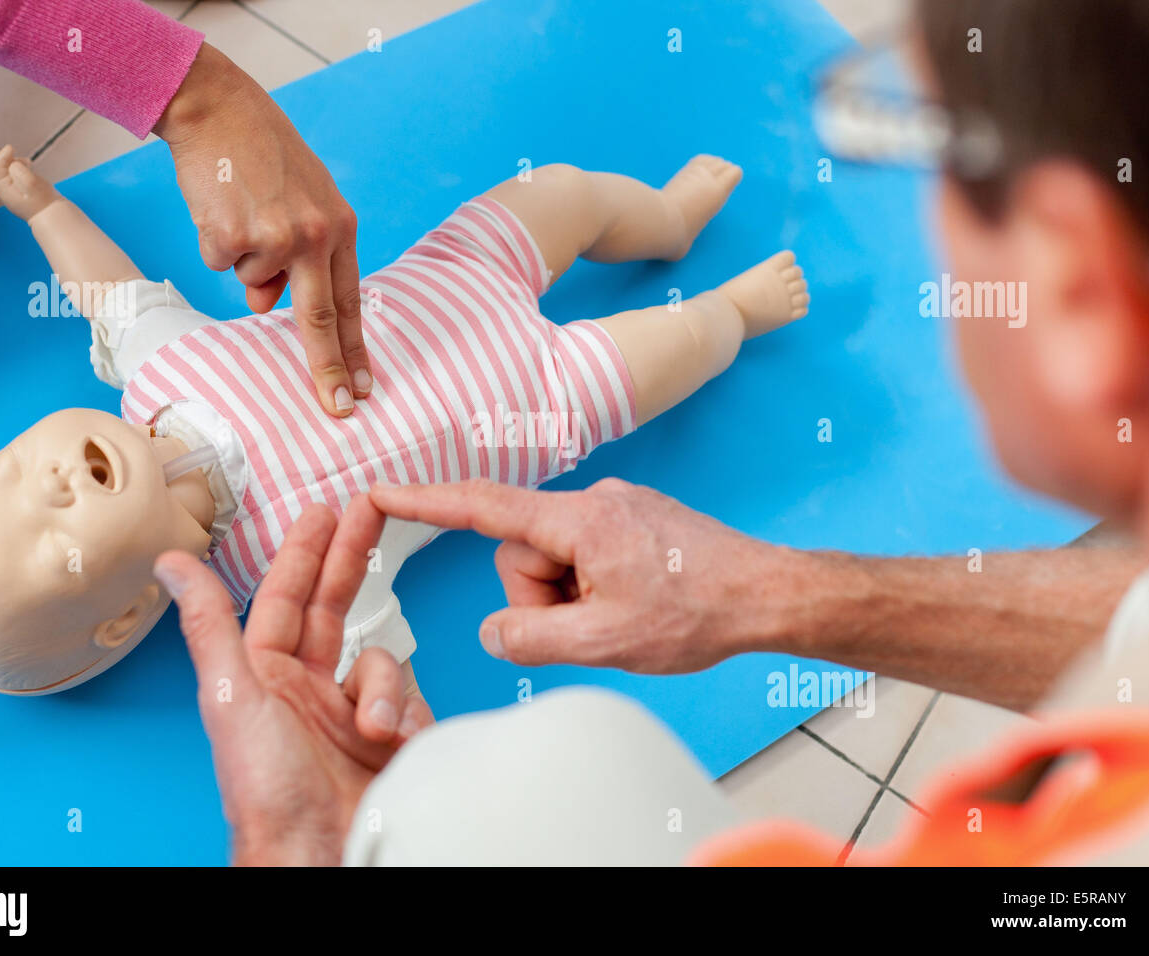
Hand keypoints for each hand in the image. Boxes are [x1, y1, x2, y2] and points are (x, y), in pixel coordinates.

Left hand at [0, 144, 60, 221]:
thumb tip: (14, 164)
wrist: (54, 216)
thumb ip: (20, 171)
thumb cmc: (44, 201)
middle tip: (28, 162)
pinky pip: (16, 177)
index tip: (11, 147)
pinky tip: (31, 172)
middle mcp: (5, 191)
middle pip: (2, 169)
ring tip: (30, 166)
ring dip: (19, 165)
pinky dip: (22, 171)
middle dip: (13, 161)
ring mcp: (13, 193)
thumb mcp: (32, 183)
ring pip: (9, 172)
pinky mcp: (21, 192)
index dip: (2, 155)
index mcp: (4, 189)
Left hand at [153, 496, 432, 865]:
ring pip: (382, 661)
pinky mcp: (390, 738)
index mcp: (266, 676)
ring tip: (372, 727)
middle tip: (374, 507)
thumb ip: (209, 623)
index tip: (325, 510)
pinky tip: (392, 741)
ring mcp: (351, 714)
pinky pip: (410, 700)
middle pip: (336, 607)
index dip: (306, 550)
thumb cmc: (268, 790)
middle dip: (354, 557)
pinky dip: (405, 715)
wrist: (321, 854)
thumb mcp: (233, 694)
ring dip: (382, 687)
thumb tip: (171, 565)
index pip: (288, 596)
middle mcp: (309, 690)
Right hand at [155, 43, 370, 417]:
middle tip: (339, 407)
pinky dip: (214, 241)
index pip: (350, 302)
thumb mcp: (305, 199)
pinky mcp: (231, 234)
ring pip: (252, 286)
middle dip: (328, 369)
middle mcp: (313, 235)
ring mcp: (273, 236)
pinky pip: (219, 264)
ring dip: (242, 258)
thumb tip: (267, 304)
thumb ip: (302, 256)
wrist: (216, 106)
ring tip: (242, 209)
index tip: (364, 388)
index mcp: (340, 228)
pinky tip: (220, 205)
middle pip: (320, 318)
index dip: (355, 349)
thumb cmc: (262, 154)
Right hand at [370, 478, 839, 673]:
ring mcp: (614, 509)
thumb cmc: (696, 613)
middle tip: (594, 627)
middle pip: (522, 553)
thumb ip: (531, 638)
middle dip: (543, 599)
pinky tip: (637, 604)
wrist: (767, 593)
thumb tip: (495, 631)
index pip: (484, 506)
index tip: (381, 491)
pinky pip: (585, 555)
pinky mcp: (631, 522)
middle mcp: (592, 502)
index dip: (426, 501)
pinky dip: (594, 588)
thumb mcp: (604, 642)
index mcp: (578, 521)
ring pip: (554, 560)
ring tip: (622, 617)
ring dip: (572, 598)